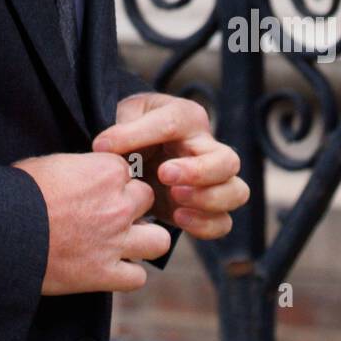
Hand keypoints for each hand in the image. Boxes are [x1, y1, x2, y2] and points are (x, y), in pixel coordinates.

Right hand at [12, 151, 172, 294]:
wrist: (2, 231)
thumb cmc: (19, 192)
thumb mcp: (52, 164)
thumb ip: (81, 167)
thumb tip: (87, 173)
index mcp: (106, 171)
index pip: (127, 171)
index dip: (113, 180)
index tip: (97, 189)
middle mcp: (118, 205)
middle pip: (147, 200)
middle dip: (131, 205)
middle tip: (110, 213)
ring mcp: (115, 241)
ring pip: (159, 239)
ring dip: (144, 239)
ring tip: (125, 241)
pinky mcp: (105, 274)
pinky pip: (137, 277)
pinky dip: (127, 274)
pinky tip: (112, 268)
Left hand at [90, 92, 248, 239]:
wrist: (137, 147)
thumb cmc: (133, 125)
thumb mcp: (125, 115)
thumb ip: (120, 129)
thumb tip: (103, 148)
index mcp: (185, 117)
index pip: (176, 122)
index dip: (147, 135)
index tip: (116, 148)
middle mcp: (206, 147)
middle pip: (227, 160)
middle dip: (199, 172)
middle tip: (164, 176)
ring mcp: (210, 180)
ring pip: (236, 192)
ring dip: (209, 200)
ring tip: (176, 202)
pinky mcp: (204, 208)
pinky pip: (223, 222)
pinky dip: (206, 225)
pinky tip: (178, 219)